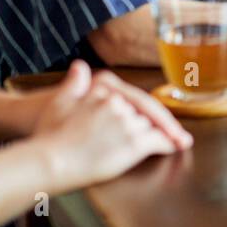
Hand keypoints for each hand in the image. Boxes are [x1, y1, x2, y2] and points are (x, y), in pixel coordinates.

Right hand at [33, 62, 192, 149]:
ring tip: (177, 141)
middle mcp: (119, 103)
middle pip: (146, 112)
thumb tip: (79, 66)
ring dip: (164, 134)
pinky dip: (169, 144)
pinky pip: (159, 141)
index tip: (161, 116)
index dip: (150, 109)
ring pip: (153, 126)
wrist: (48, 161)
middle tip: (178, 132)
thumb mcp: (60, 102)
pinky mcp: (134, 143)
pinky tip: (175, 147)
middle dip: (160, 123)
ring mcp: (127, 122)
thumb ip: (74, 83)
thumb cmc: (50, 135)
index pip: (135, 97)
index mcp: (105, 89)